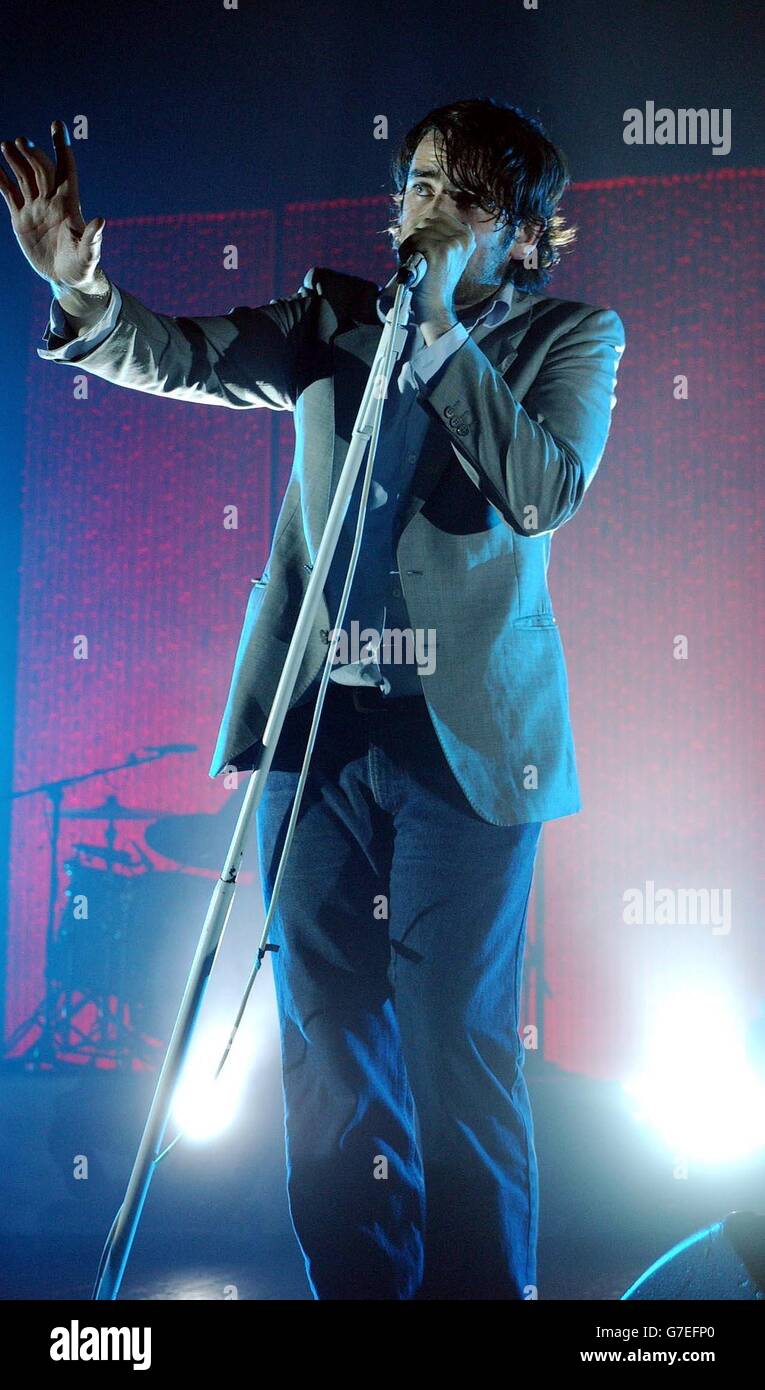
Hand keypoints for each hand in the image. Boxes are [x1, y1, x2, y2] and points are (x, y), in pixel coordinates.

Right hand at [0, 119, 106, 293]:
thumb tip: (101, 220)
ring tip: (5, 145)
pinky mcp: (21, 218)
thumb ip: (93, 238)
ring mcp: (35, 207)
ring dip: (15, 161)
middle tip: (20, 141)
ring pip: (24, 177)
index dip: (62, 147)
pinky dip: (0, 180)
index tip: (57, 125)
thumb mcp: (89, 255)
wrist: (65, 279)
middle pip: (41, 170)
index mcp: (68, 204)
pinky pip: (9, 194)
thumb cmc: (82, 267)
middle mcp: (51, 200)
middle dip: (32, 154)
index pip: (65, 169)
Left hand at [396, 207, 475, 325]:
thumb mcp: (446, 253)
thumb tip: (430, 212)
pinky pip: (415, 239)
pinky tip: (412, 263)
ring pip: (419, 229)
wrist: (434, 304)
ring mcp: (453, 243)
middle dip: (416, 235)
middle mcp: (463, 237)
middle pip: (427, 219)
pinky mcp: (440, 250)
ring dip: (410, 243)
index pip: (437, 214)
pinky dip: (407, 250)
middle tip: (416, 255)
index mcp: (467, 236)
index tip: (421, 246)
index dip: (422, 227)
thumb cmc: (434, 278)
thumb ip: (443, 233)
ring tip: (415, 261)